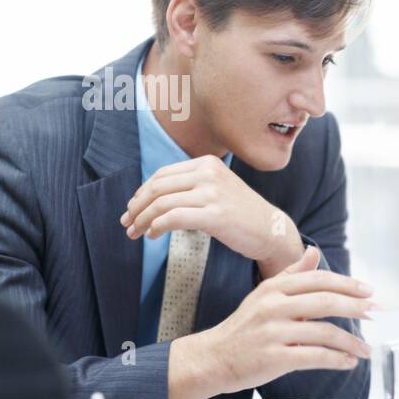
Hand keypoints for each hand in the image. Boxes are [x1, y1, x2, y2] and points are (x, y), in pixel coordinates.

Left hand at [120, 154, 304, 277]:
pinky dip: (156, 227)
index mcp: (208, 163)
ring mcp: (213, 194)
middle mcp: (209, 174)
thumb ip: (192, 186)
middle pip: (157, 188)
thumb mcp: (219, 188)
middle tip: (126, 222)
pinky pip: (173, 219)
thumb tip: (152, 198)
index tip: (132, 208)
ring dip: (142, 220)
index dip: (141, 192)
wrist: (272, 230)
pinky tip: (152, 235)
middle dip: (136, 207)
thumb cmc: (243, 214)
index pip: (163, 174)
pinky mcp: (215, 215)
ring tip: (135, 232)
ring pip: (161, 204)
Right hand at [167, 247, 372, 398]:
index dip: (348, 284)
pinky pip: (316, 357)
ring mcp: (274, 332)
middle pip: (326, 302)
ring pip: (325, 332)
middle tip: (374, 314)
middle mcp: (273, 306)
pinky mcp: (275, 358)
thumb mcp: (264, 294)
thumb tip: (314, 252)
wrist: (212, 358)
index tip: (370, 292)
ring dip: (351, 342)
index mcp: (274, 288)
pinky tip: (348, 362)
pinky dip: (337, 360)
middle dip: (356, 308)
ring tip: (364, 349)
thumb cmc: (244, 328)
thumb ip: (291, 275)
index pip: (318, 280)